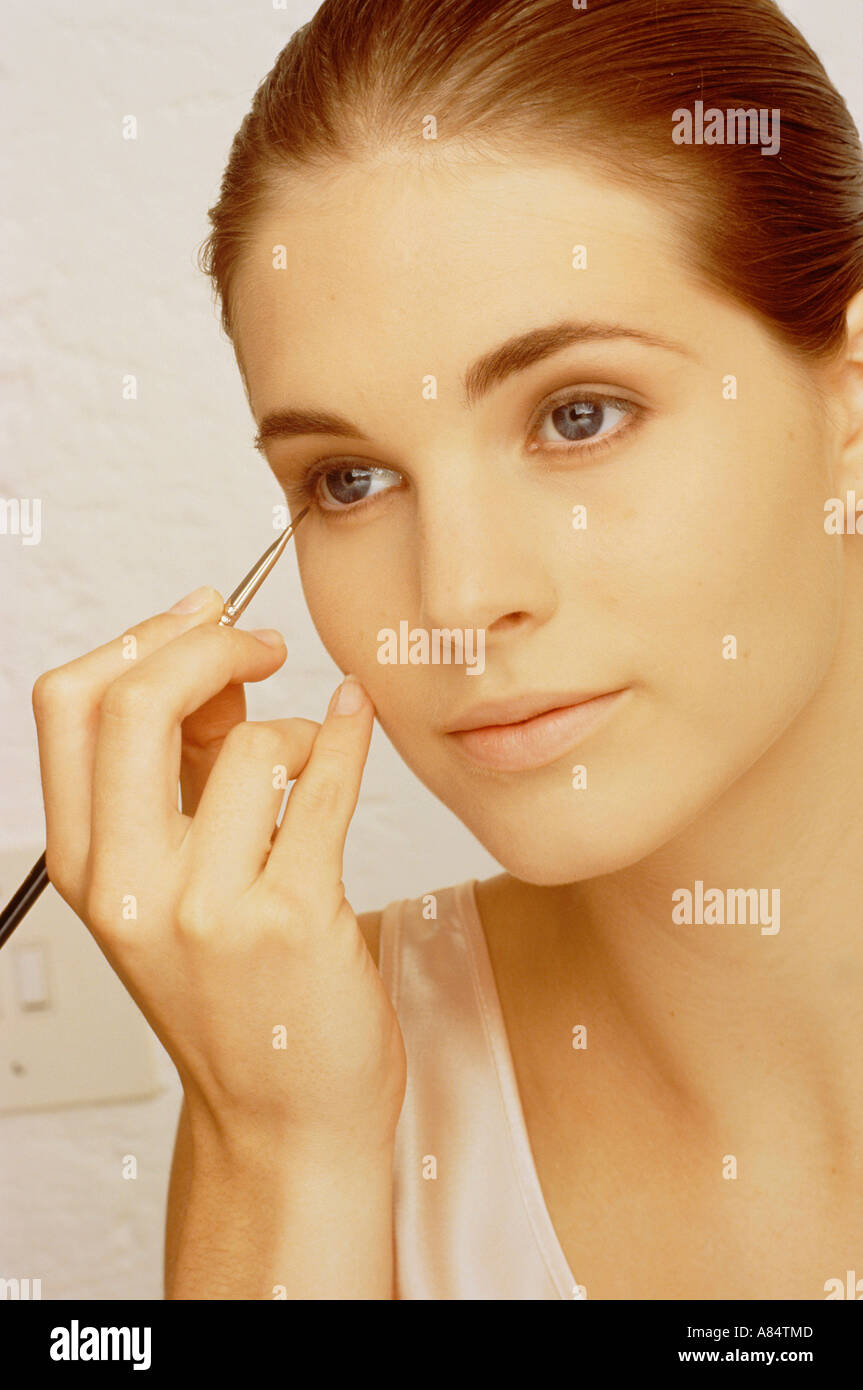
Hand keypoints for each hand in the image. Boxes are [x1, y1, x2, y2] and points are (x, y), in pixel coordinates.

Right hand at [31, 589, 406, 1151]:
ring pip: (251, 741)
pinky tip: (356, 721)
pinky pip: (325, 782)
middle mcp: (132, 887)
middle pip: (136, 700)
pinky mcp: (291, 920)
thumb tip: (216, 662)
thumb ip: (183, 768)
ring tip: (311, 755)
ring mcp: (208, 908)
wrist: (286, 1116)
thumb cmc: (240, 994)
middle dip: (210, 641)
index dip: (140, 640)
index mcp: (89, 866)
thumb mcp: (179, 878)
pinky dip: (348, 733)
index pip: (69, 706)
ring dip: (297, 725)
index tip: (198, 620)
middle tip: (261, 641)